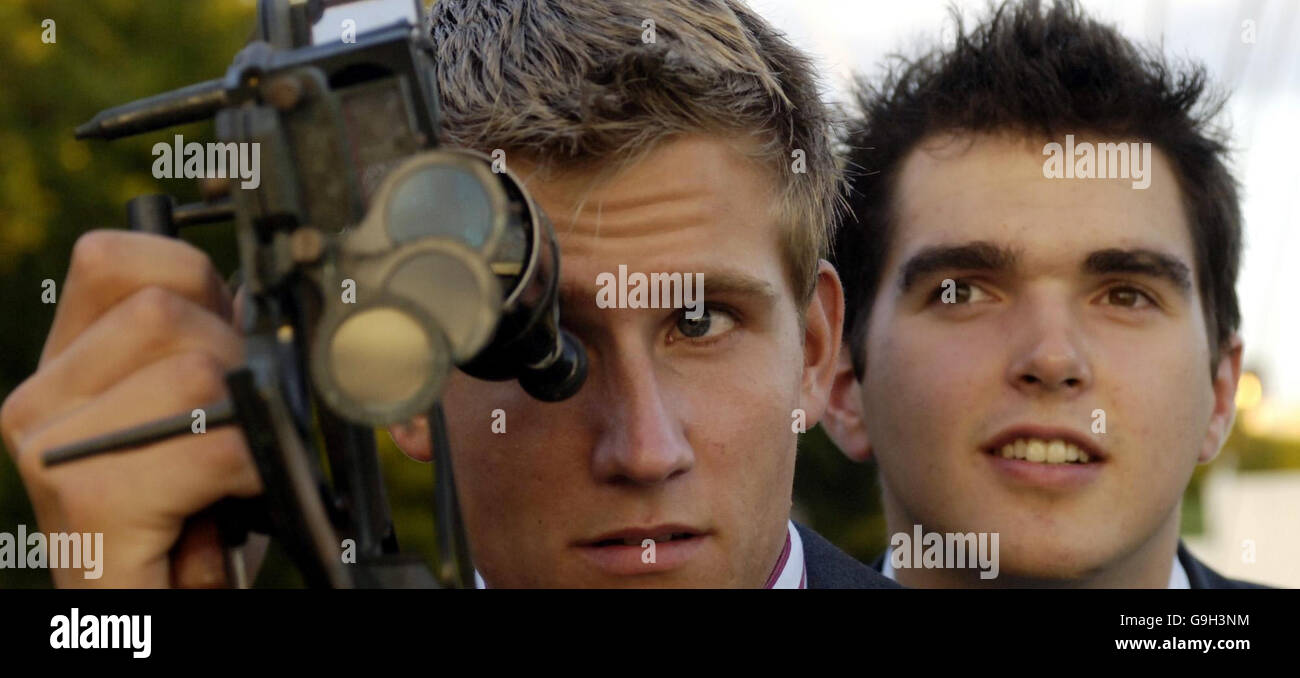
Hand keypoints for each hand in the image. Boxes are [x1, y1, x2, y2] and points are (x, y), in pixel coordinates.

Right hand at [1, 230, 261, 586]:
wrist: (153, 615)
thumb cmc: (190, 520)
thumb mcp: (196, 414)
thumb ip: (203, 343)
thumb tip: (255, 285)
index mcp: (66, 365)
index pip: (115, 258)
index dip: (194, 281)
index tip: (225, 339)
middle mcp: (39, 399)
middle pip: (167, 311)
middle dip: (235, 360)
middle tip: (236, 428)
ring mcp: (51, 449)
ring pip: (195, 373)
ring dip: (246, 420)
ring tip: (232, 470)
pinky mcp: (88, 500)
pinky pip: (214, 444)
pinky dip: (251, 469)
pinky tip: (236, 498)